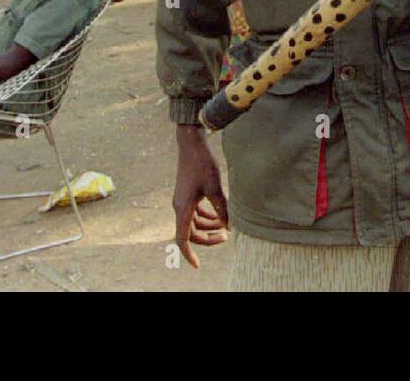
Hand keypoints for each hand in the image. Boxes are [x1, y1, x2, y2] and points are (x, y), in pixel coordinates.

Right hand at [172, 125, 228, 267]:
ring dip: (209, 226)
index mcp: (183, 208)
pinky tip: (220, 212)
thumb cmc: (202, 164)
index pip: (182, 239)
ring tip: (227, 223)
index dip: (189, 254)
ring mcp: (182, 201)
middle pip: (190, 233)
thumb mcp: (215, 188)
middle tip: (226, 235)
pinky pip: (195, 213)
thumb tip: (229, 226)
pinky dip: (207, 216)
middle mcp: (180, 207)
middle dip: (208, 238)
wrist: (191, 144)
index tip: (197, 266)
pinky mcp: (187, 194)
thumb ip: (222, 208)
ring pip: (194, 223)